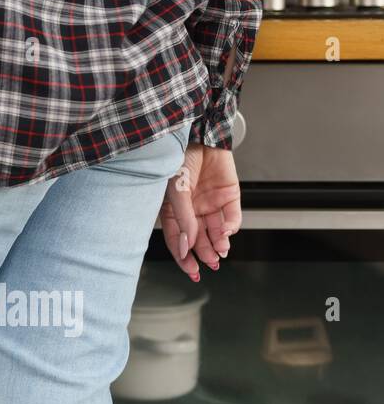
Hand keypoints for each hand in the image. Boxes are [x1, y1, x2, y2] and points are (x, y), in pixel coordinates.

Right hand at [159, 144, 241, 280]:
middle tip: (209, 264)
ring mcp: (210, 203)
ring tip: (220, 252)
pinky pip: (232, 218)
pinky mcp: (229, 197)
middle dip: (204, 253)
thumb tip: (186, 245)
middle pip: (198, 238)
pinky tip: (226, 232)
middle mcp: (191, 209)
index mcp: (171, 208)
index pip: (177, 238)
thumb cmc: (179, 156)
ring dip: (218, 243)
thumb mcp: (176, 190)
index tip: (190, 269)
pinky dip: (230, 227)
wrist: (202, 134)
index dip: (183, 255)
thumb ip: (182, 219)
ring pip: (215, 232)